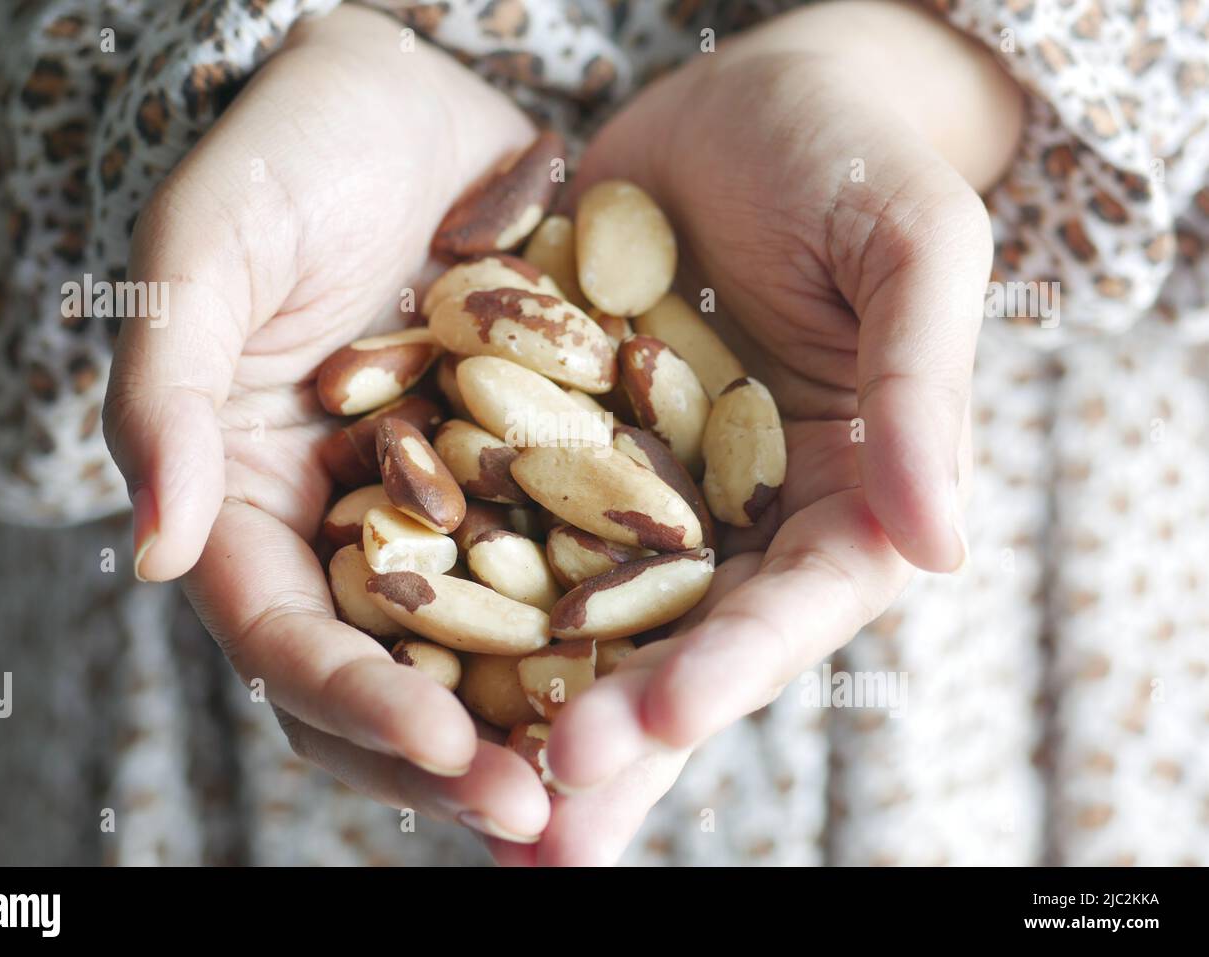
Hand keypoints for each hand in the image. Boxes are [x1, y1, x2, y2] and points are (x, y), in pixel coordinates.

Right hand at [103, 6, 548, 843]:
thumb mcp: (207, 255)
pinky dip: (624, 608)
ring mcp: (459, 502)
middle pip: (399, 674)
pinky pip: (584, 549)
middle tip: (544, 810)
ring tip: (624, 771)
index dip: (360, 704)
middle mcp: (363, 525)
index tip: (444, 750)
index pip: (294, 642)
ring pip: (500, 640)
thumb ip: (168, 397)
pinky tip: (686, 650)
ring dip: (554, 716)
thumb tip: (155, 553)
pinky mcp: (545, 459)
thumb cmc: (282, 156)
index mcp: (261, 508)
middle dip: (463, 753)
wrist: (400, 92)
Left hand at [502, 1, 1024, 864]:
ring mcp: (642, 488)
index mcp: (843, 498)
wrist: (745, 100)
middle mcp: (738, 517)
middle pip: (682, 642)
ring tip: (472, 786)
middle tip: (545, 817)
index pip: (796, 604)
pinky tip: (403, 640)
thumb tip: (941, 542)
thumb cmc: (853, 158)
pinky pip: (509, 515)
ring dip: (531, 699)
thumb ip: (921, 390)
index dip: (735, 668)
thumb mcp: (910, 250)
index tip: (662, 719)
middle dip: (618, 728)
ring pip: (586, 610)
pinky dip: (465, 576)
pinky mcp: (560, 440)